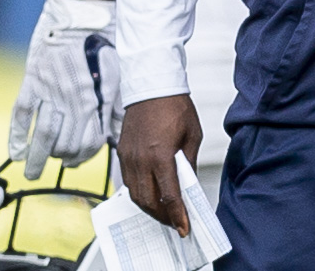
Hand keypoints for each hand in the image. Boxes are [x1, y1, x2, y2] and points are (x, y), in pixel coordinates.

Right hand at [8, 0, 121, 179]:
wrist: (85, 11)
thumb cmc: (107, 40)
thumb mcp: (121, 72)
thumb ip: (118, 104)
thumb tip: (118, 131)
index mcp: (97, 98)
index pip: (90, 141)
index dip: (85, 156)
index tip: (80, 161)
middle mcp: (73, 99)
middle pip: (65, 143)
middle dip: (63, 159)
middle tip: (61, 165)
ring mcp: (50, 91)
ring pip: (42, 135)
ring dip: (37, 158)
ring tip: (33, 172)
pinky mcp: (32, 80)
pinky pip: (21, 114)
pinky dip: (17, 135)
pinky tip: (17, 151)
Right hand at [119, 95, 202, 235]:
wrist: (152, 88)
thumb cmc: (176, 108)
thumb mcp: (192, 134)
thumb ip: (188, 161)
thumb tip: (189, 183)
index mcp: (161, 155)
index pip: (168, 194)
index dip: (176, 214)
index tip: (183, 227)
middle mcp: (141, 160)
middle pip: (148, 200)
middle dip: (162, 216)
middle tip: (175, 222)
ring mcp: (128, 158)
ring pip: (135, 194)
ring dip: (149, 208)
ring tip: (164, 213)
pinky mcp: (122, 155)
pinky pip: (127, 182)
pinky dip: (139, 193)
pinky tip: (151, 195)